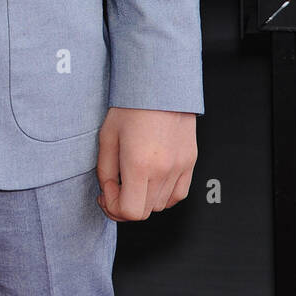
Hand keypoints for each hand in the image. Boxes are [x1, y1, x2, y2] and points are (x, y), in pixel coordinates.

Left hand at [96, 106, 196, 221]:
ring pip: (161, 205)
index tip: (106, 190)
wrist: (159, 84)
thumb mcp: (107, 136)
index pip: (130, 211)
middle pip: (144, 212)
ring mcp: (180, 167)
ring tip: (133, 179)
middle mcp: (163, 169)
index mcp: (139, 164)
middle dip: (125, 205)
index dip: (113, 206)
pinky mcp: (190, 162)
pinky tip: (152, 181)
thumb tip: (108, 192)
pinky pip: (178, 194)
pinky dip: (164, 195)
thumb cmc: (131, 105)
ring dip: (144, 199)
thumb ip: (104, 170)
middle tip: (115, 188)